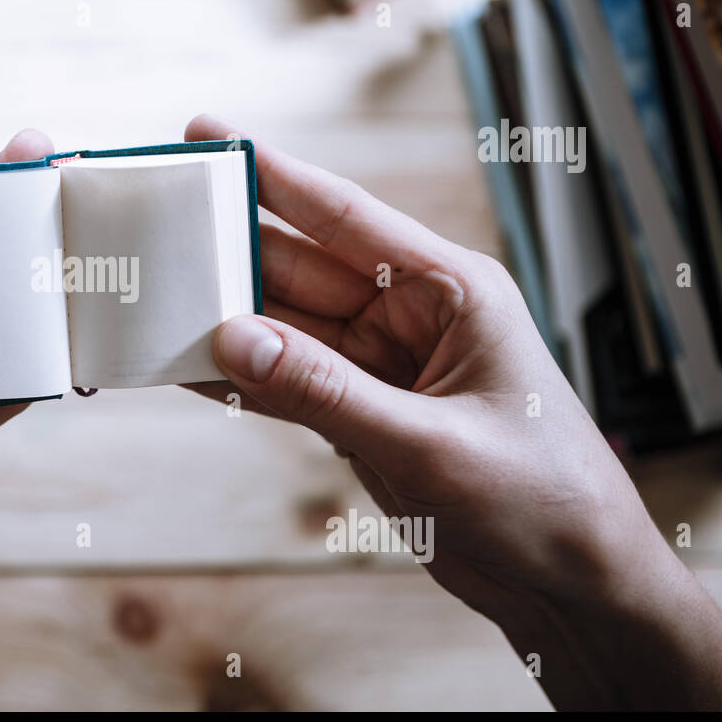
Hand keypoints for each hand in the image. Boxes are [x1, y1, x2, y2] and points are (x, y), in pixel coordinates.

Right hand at [187, 114, 721, 709]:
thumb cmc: (540, 499)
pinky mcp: (360, 416)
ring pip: (283, 330)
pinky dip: (239, 381)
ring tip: (151, 300)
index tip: (211, 138)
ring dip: (223, 321)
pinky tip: (186, 368)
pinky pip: (286, 385)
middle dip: (230, 253)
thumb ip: (328, 392)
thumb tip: (234, 341)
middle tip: (155, 233)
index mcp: (450, 291)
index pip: (345, 217)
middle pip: (300, 271)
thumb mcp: (432, 444)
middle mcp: (409, 317)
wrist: (569, 584)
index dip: (275, 176)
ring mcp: (379, 368)